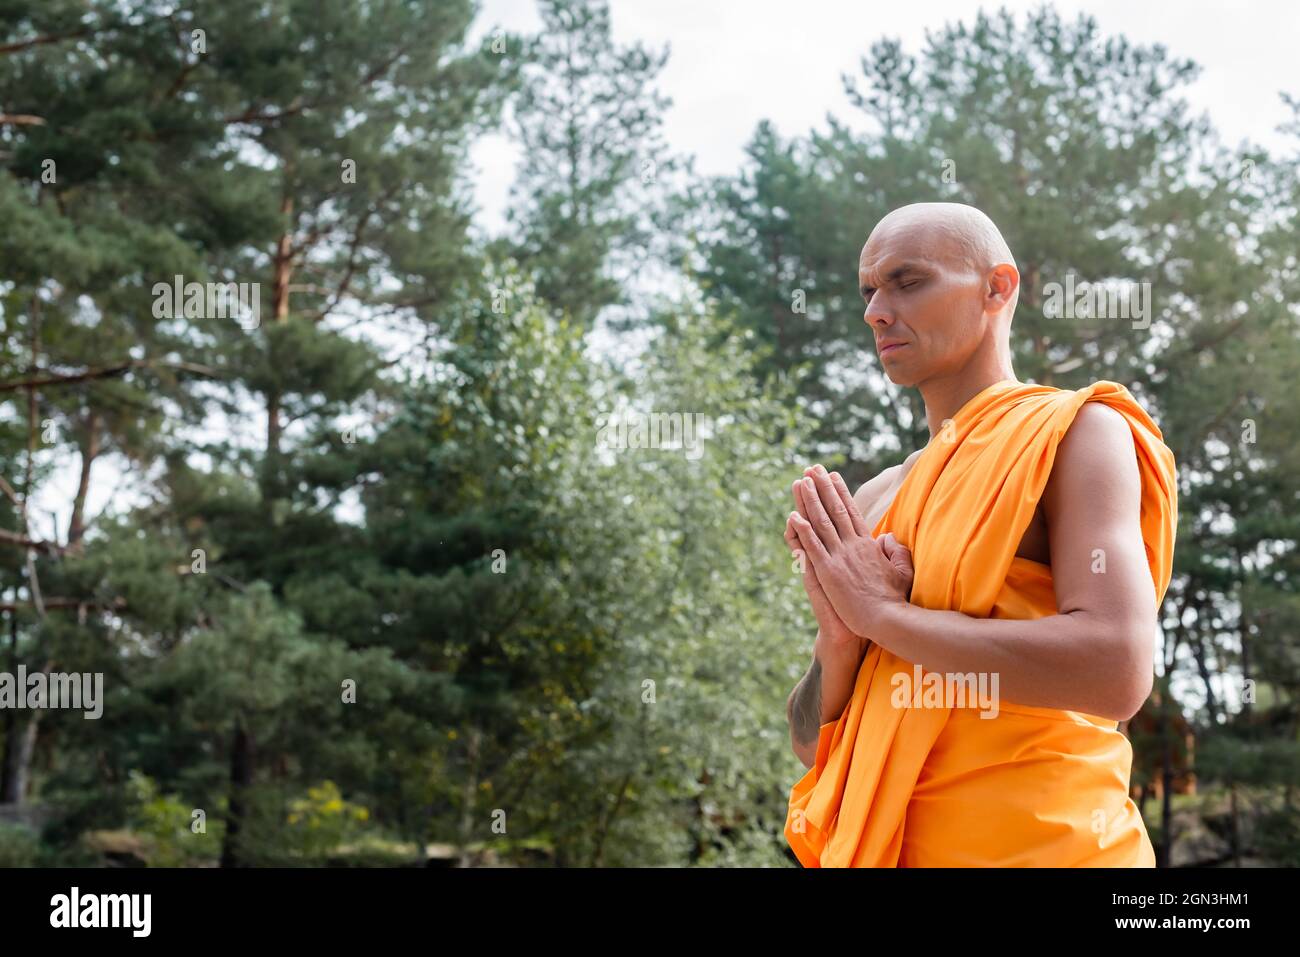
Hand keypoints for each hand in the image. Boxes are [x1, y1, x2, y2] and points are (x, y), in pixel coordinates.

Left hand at [785, 464, 913, 636]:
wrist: (886, 618)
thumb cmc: (894, 598)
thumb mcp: (901, 569)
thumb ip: (894, 550)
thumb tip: (886, 537)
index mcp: (867, 544)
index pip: (851, 512)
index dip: (840, 492)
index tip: (832, 476)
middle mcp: (852, 545)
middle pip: (834, 510)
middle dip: (822, 487)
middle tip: (812, 469)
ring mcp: (839, 557)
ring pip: (821, 522)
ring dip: (810, 501)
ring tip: (802, 481)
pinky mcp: (828, 571)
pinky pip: (812, 546)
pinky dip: (802, 530)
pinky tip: (792, 516)